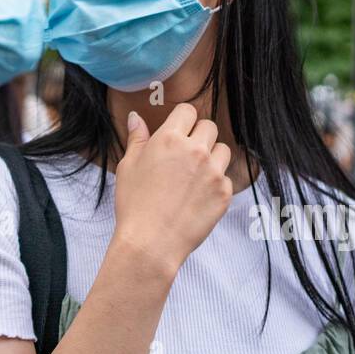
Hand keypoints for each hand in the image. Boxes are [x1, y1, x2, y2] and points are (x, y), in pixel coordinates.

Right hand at [111, 103, 232, 277]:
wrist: (151, 242)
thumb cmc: (134, 204)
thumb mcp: (128, 166)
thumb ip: (137, 138)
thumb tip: (137, 117)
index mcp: (170, 138)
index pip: (188, 111)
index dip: (183, 120)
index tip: (179, 131)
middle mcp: (196, 151)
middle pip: (209, 127)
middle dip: (199, 136)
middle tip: (186, 155)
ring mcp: (213, 172)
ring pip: (223, 150)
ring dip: (212, 157)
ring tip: (194, 176)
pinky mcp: (224, 193)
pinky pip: (226, 178)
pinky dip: (215, 184)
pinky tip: (197, 197)